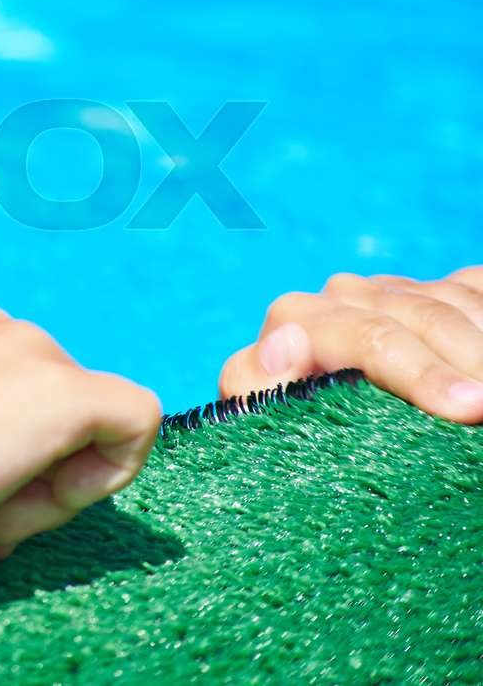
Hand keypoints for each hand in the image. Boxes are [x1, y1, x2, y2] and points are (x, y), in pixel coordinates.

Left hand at [219, 265, 482, 424]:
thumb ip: (254, 382)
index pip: (372, 337)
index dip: (423, 372)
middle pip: (426, 318)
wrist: (305, 407)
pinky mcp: (429, 291)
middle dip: (471, 362)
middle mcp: (344, 293)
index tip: (469, 408)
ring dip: (482, 347)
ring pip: (455, 304)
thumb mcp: (257, 412)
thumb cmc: (279, 426)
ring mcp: (390, 289)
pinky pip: (473, 291)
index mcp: (297, 316)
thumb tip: (287, 342)